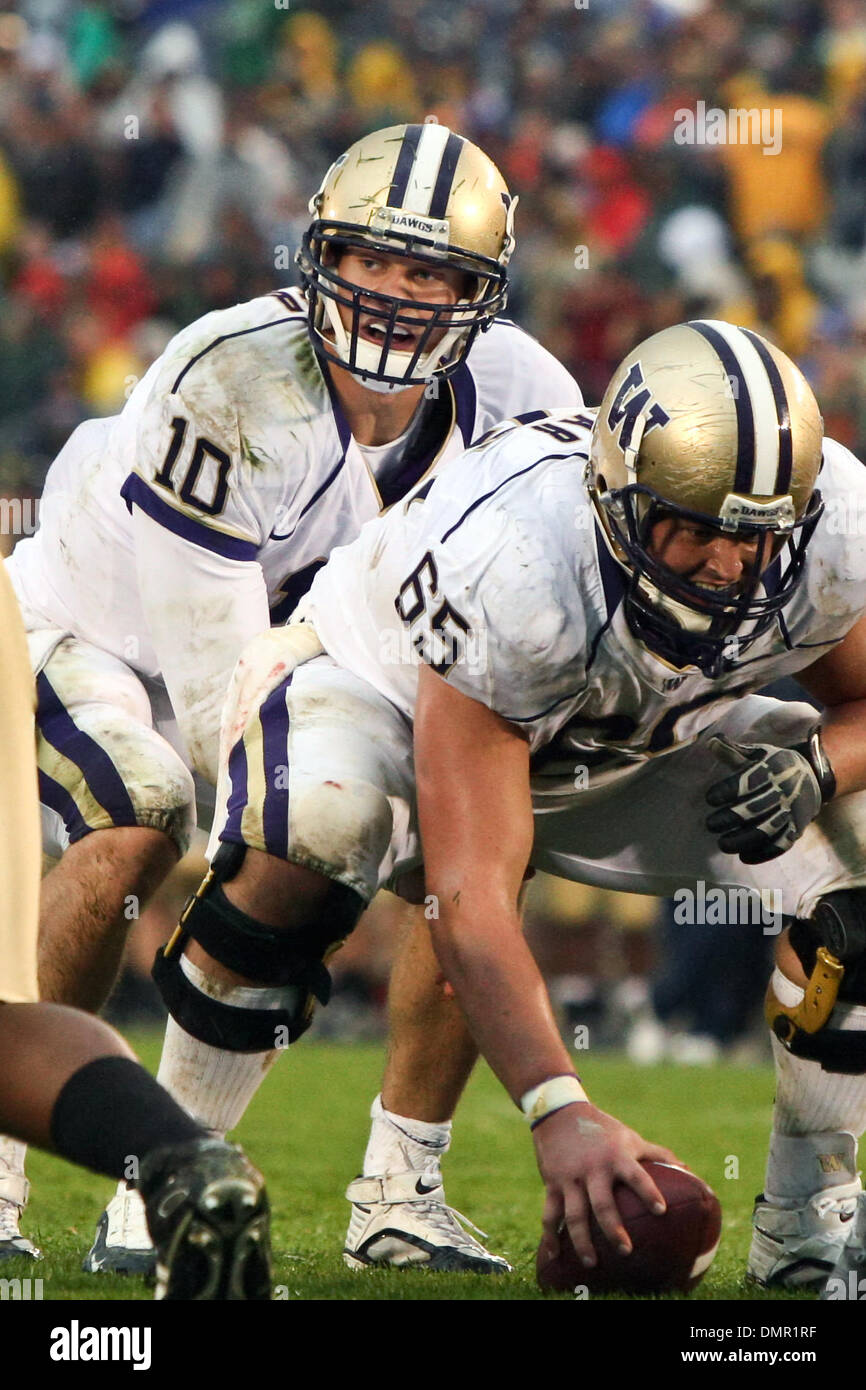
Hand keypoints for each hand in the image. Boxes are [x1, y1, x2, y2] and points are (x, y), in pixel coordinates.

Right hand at [533, 1102, 679, 1268]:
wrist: (559, 1113)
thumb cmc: (602, 1129)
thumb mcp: (630, 1138)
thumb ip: (657, 1154)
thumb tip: (688, 1170)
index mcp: (616, 1157)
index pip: (636, 1175)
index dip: (648, 1192)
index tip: (661, 1210)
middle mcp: (593, 1169)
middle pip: (602, 1203)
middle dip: (613, 1228)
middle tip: (626, 1251)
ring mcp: (570, 1178)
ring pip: (574, 1214)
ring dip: (582, 1240)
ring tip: (592, 1263)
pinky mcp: (553, 1183)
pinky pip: (550, 1213)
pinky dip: (550, 1235)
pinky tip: (554, 1255)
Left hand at [705, 734, 826, 863]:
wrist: (813, 775)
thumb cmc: (774, 765)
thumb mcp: (758, 753)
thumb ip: (733, 751)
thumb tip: (710, 741)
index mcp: (772, 769)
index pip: (747, 782)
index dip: (726, 791)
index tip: (710, 799)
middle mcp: (784, 790)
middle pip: (755, 808)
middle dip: (729, 819)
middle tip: (710, 825)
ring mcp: (792, 811)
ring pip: (767, 830)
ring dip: (742, 840)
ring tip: (722, 844)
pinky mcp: (798, 827)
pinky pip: (782, 844)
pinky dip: (763, 853)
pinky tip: (744, 857)